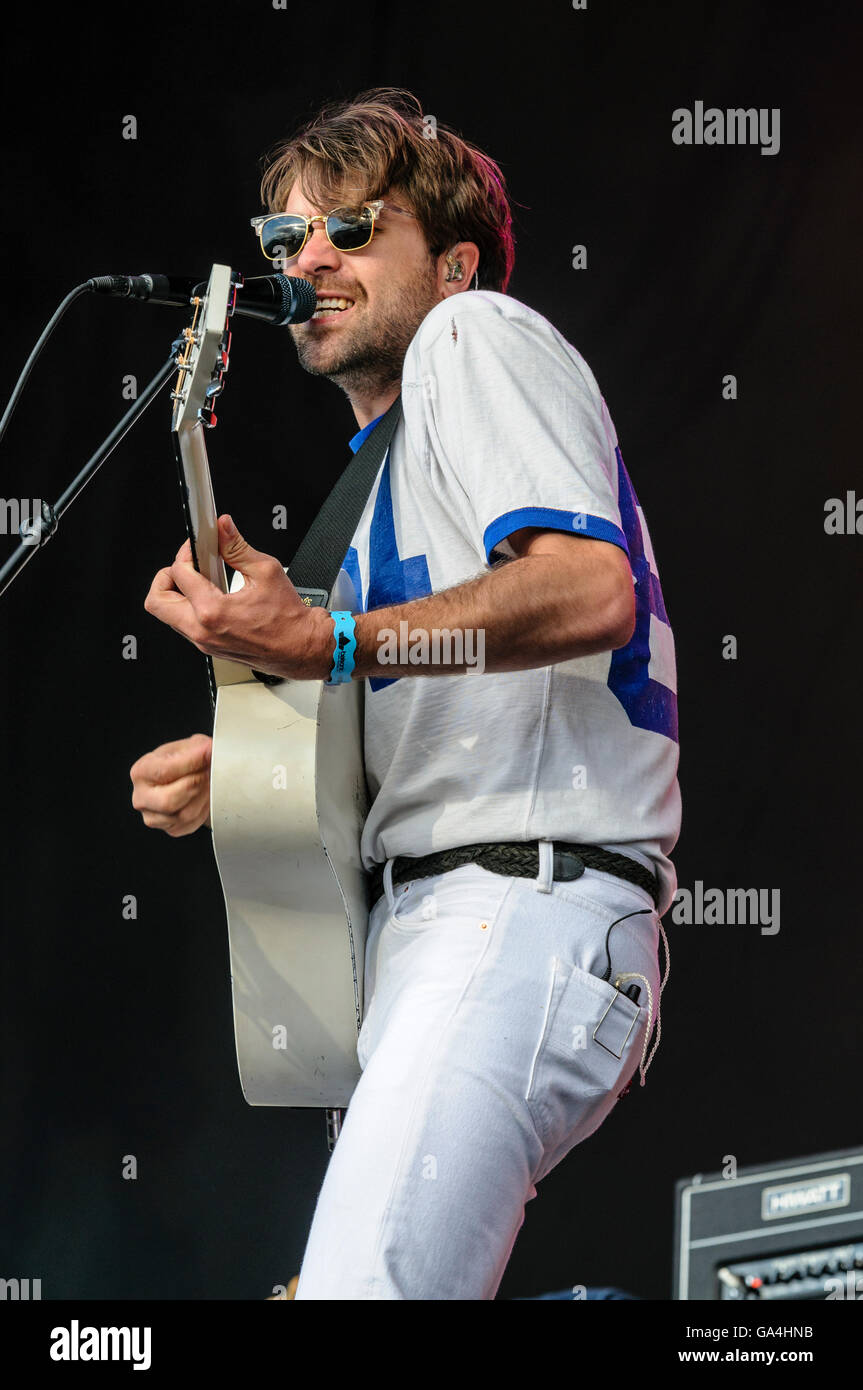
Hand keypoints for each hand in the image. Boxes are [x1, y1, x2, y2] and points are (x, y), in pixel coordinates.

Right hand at [130, 733, 212, 836]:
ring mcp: (153, 816)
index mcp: (141, 772)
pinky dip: (204, 810)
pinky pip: (192, 824)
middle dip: (195, 785)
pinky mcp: (170, 829)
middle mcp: (141, 797)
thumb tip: (209, 750)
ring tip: (208, 782)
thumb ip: (197, 748)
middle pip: (168, 800)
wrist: (187, 779)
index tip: (208, 753)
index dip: (191, 762)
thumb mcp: (188, 747)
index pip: (164, 771)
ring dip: (204, 797)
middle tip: (208, 772)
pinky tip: (204, 797)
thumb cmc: (184, 762)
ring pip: (184, 815)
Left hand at [144, 516, 325, 679]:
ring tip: (201, 581)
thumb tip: (223, 528)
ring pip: (168, 616)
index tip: (197, 547)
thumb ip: (237, 547)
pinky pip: (185, 625)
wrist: (300, 647)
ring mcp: (203, 642)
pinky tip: (211, 596)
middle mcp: (202, 631)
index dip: (186, 553)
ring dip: (177, 594)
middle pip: (156, 602)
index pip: (178, 573)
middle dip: (166, 577)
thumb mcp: (266, 572)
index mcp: (212, 611)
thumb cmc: (288, 620)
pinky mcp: (208, 647)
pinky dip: (190, 607)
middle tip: (185, 567)